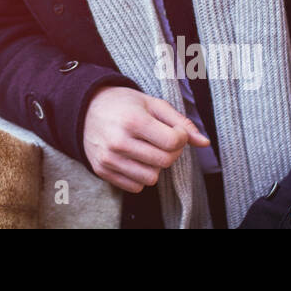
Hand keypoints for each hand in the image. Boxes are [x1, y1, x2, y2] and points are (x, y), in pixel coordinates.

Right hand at [82, 85, 210, 192]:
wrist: (86, 108)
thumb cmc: (124, 104)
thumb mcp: (152, 104)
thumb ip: (180, 121)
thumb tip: (204, 142)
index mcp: (133, 120)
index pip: (173, 142)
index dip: (181, 137)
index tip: (174, 130)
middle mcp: (119, 141)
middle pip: (165, 161)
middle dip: (171, 152)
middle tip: (162, 140)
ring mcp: (109, 158)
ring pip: (151, 178)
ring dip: (155, 166)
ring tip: (147, 149)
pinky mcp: (102, 170)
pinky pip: (136, 187)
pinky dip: (140, 175)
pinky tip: (135, 159)